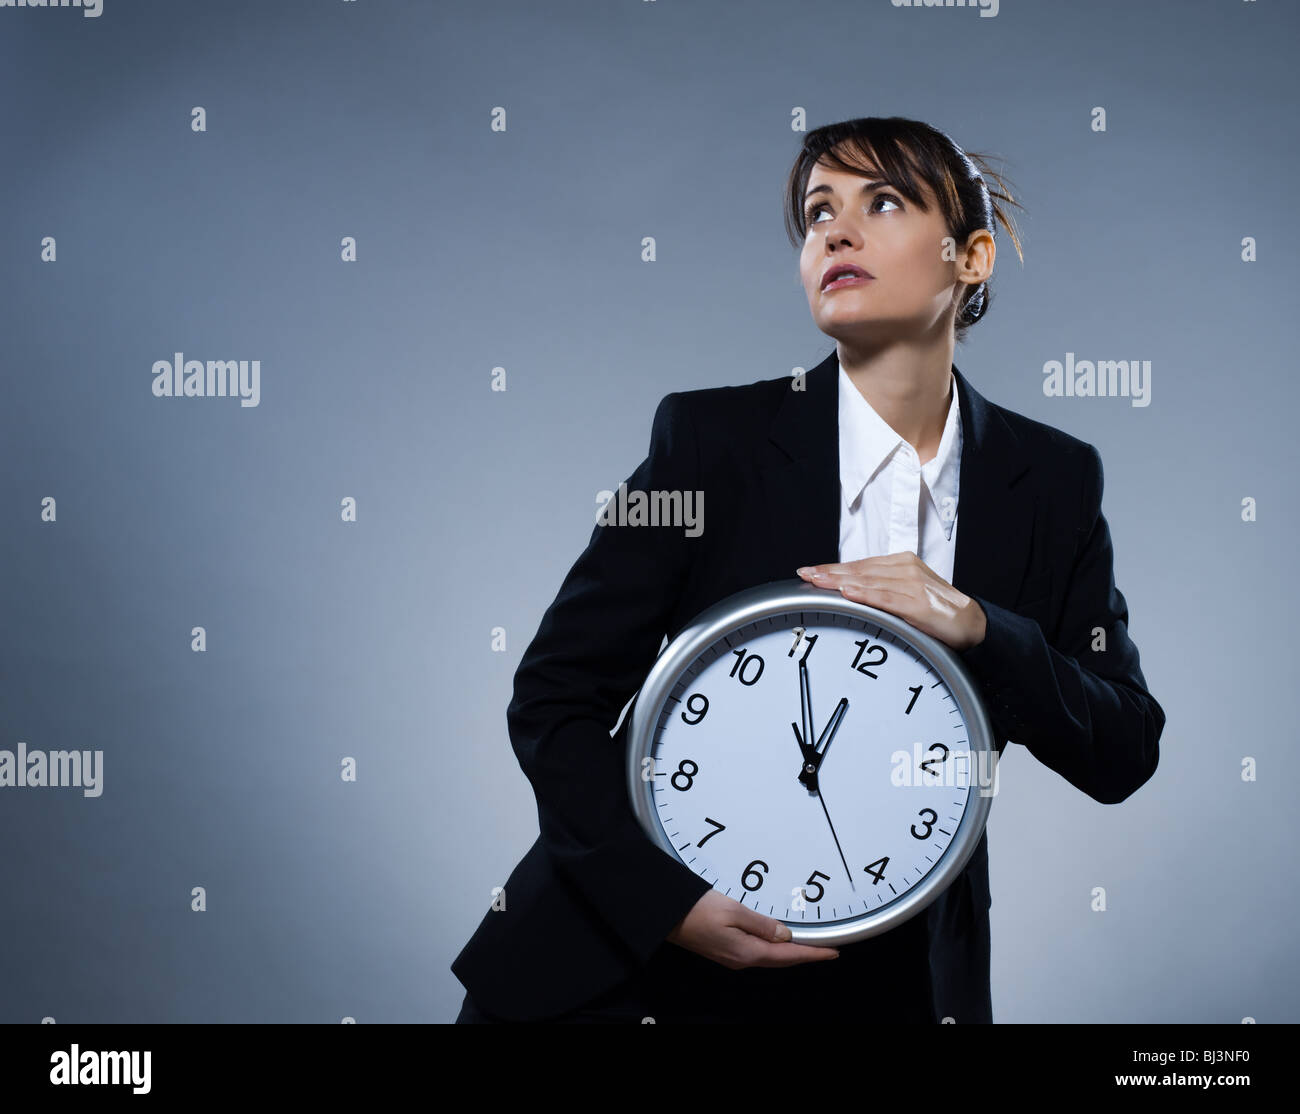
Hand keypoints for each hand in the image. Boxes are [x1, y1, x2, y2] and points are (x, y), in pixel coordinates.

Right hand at [665, 891, 839, 968]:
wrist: (667, 915)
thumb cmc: (695, 910)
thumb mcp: (733, 910)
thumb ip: (762, 924)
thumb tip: (784, 934)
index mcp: (746, 952)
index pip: (788, 955)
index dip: (813, 953)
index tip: (832, 952)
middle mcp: (740, 959)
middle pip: (780, 958)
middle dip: (804, 953)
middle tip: (825, 947)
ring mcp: (731, 956)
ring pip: (768, 955)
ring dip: (788, 950)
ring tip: (806, 942)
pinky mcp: (723, 949)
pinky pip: (756, 950)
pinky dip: (772, 946)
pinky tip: (774, 938)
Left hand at [797, 553, 986, 650]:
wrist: (971, 622)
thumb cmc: (938, 610)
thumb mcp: (907, 593)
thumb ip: (882, 589)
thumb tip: (851, 591)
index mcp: (902, 564)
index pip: (860, 564)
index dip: (833, 567)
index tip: (811, 570)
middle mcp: (905, 569)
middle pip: (859, 570)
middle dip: (829, 572)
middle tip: (806, 574)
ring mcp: (912, 584)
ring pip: (868, 580)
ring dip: (840, 580)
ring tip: (818, 581)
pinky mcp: (918, 602)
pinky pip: (886, 597)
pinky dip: (865, 594)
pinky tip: (848, 592)